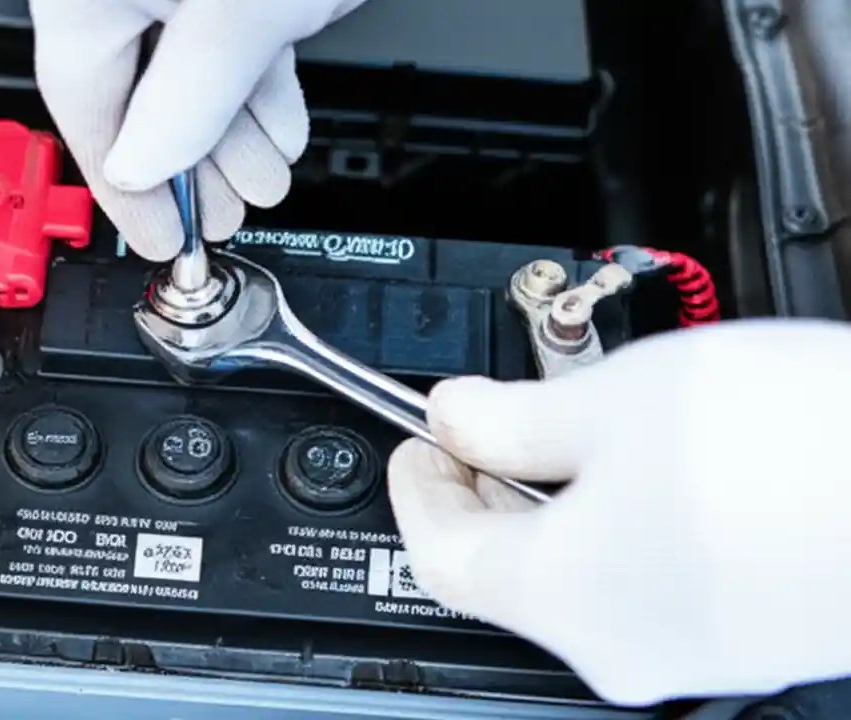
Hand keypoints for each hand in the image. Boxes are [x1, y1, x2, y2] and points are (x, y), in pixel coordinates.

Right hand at [29, 0, 367, 259]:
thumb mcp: (240, 11)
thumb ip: (189, 95)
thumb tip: (142, 169)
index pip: (81, 102)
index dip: (121, 186)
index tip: (153, 237)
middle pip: (135, 91)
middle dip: (190, 167)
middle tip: (217, 219)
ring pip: (188, 69)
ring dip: (232, 137)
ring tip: (260, 180)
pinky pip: (228, 36)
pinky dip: (254, 89)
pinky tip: (278, 128)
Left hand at [387, 319, 850, 705]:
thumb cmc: (800, 448)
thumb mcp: (616, 400)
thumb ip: (514, 418)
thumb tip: (459, 417)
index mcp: (563, 595)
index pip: (439, 554)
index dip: (415, 489)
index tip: (417, 440)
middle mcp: (621, 646)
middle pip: (506, 573)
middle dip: (483, 492)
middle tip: (481, 427)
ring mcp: (693, 652)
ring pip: (579, 579)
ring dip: (553, 507)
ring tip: (571, 433)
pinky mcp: (750, 636)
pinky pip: (649, 585)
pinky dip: (621, 528)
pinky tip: (650, 471)